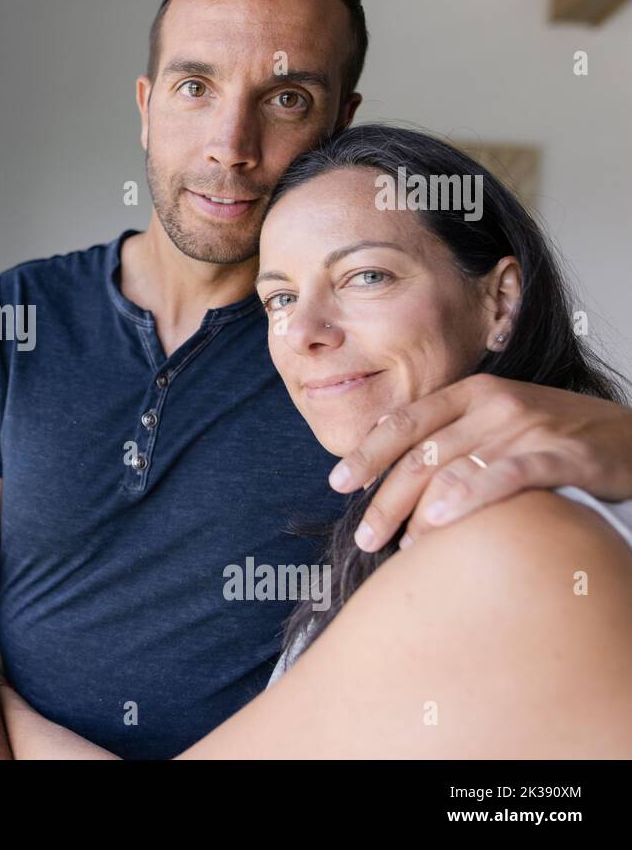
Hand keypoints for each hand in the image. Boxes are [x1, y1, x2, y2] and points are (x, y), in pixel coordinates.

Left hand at [330, 373, 631, 550]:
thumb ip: (448, 437)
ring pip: (457, 469)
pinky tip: (441, 523)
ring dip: (419, 513)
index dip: (368, 453)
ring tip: (398, 547)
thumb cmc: (553, 437)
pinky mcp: (563, 455)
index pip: (405, 422)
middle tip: (363, 537)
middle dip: (386, 499)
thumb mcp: (496, 422)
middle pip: (423, 455)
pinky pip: (508, 477)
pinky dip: (469, 499)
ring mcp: (529, 427)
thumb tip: (387, 467)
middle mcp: (495, 405)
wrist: (631, 438)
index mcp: (471, 393)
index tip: (338, 483)